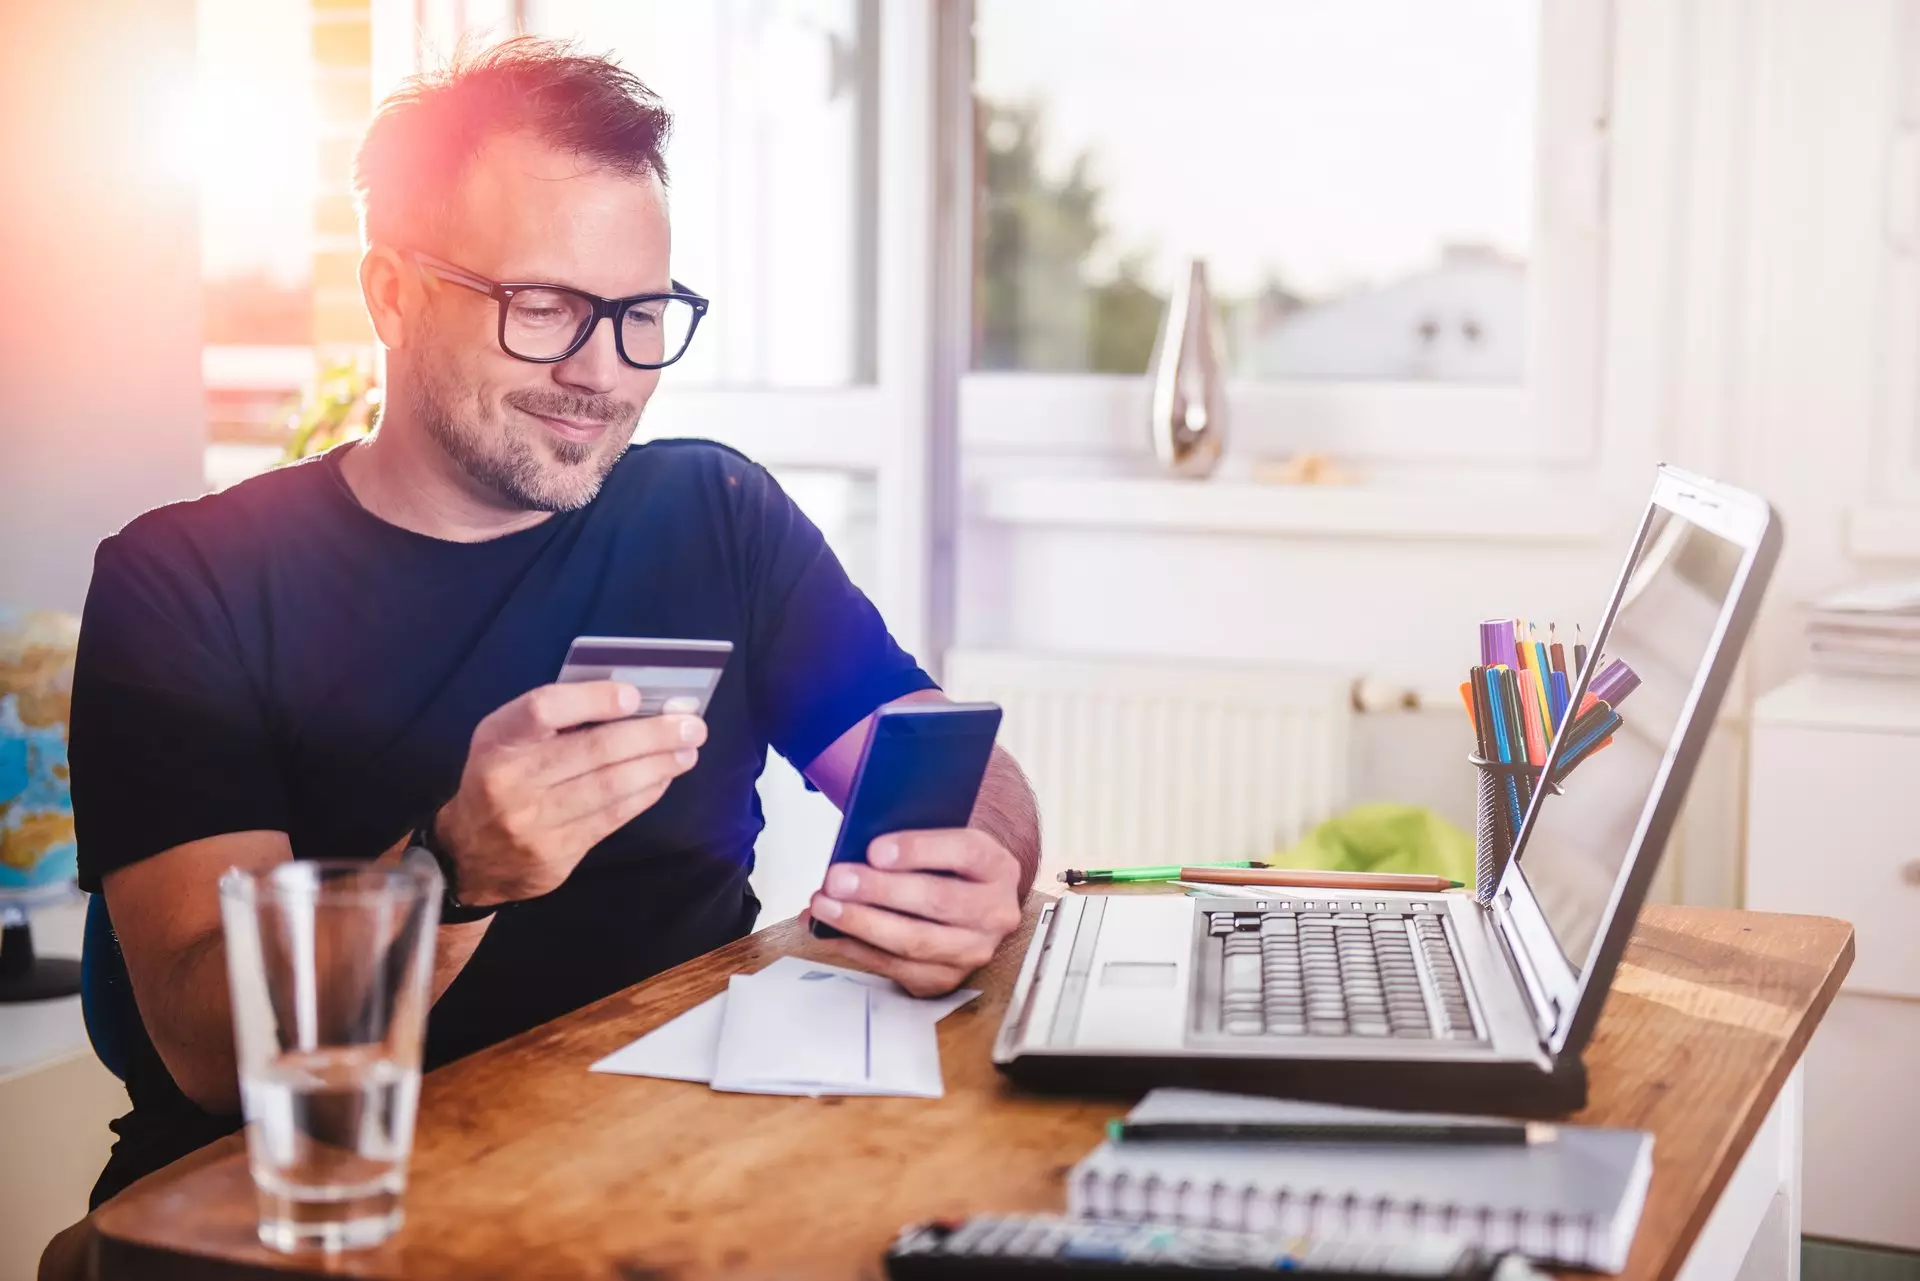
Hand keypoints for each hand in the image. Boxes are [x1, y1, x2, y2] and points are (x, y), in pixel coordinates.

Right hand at [435, 681, 705, 905]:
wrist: (470, 856)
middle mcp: (510, 779)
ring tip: (687, 751)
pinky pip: (611, 818)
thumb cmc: (503, 778)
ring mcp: (532, 821)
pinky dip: (644, 795)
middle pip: (593, 751)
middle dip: (651, 736)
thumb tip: (634, 702)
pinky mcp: (555, 854)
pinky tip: (663, 779)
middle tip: (692, 726)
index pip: (544, 708)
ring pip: (610, 788)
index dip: (593, 699)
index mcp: (498, 738)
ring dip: (658, 767)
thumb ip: (558, 721)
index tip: (634, 695)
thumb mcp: (509, 740)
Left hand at [806, 829, 1023, 996]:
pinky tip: (830, 932)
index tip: (874, 850)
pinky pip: (896, 968)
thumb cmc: (945, 868)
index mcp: (997, 866)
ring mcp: (974, 951)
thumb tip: (856, 851)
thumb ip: (910, 843)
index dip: (919, 850)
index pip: (965, 852)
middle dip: (880, 890)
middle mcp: (995, 913)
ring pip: (915, 941)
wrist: (967, 905)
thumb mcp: (942, 843)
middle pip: (937, 901)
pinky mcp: (947, 980)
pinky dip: (857, 949)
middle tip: (837, 880)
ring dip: (862, 923)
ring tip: (824, 906)